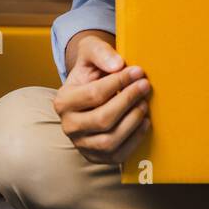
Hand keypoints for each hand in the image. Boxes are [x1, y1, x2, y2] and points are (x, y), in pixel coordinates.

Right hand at [53, 31, 152, 163]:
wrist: (91, 89)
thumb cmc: (92, 69)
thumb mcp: (90, 51)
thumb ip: (101, 52)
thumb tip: (118, 65)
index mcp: (63, 101)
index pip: (94, 94)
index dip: (120, 82)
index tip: (139, 71)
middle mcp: (69, 126)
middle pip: (103, 119)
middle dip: (128, 101)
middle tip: (145, 86)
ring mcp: (82, 145)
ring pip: (110, 140)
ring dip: (133, 121)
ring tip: (144, 103)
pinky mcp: (97, 157)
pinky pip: (118, 154)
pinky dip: (135, 139)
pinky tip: (144, 121)